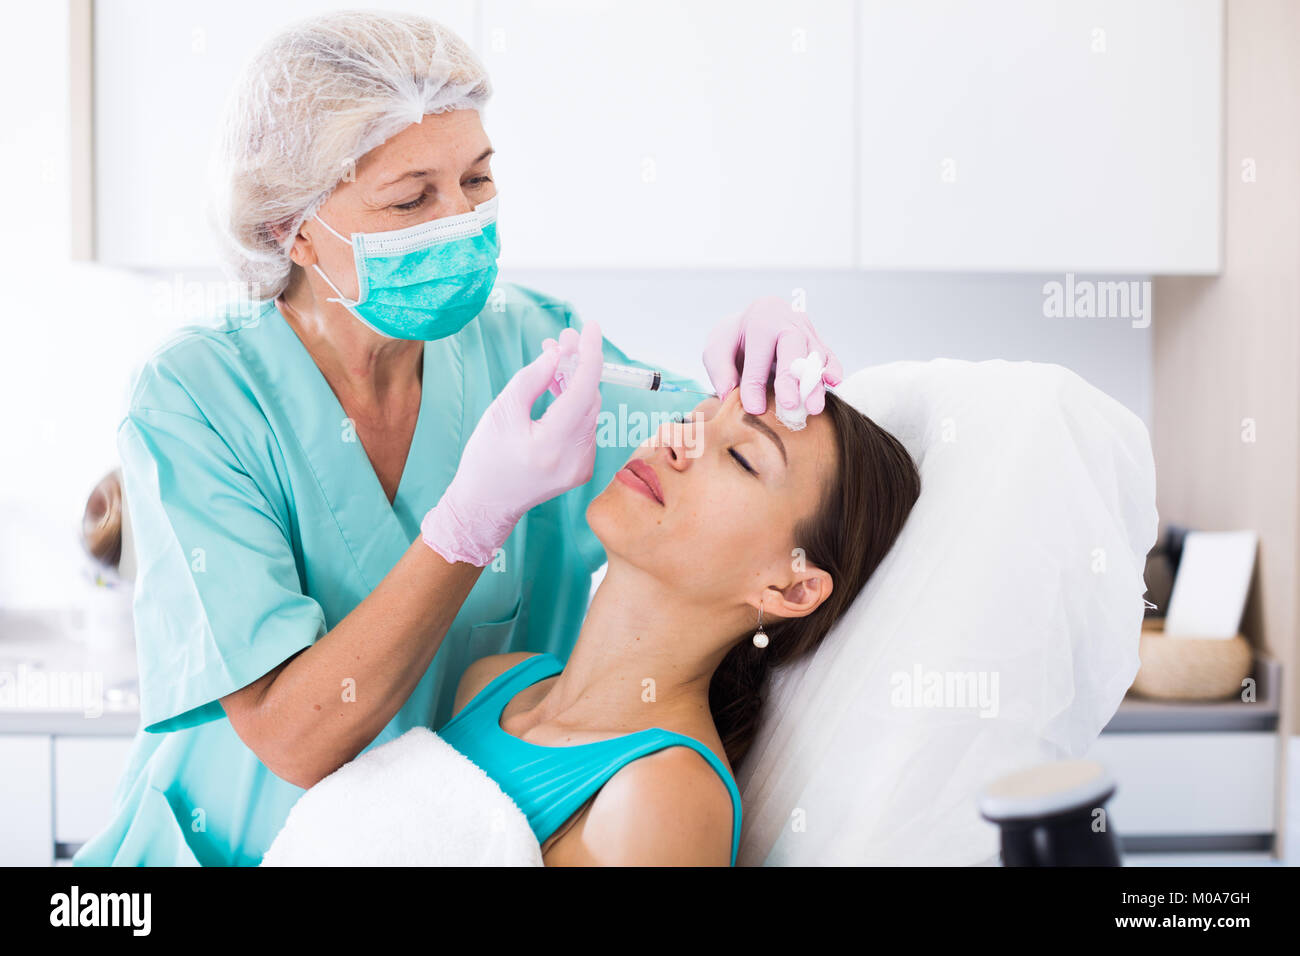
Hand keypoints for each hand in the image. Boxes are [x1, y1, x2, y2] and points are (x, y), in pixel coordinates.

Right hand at [421, 321, 604, 565]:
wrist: (486, 505)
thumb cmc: (486, 458)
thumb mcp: (501, 412)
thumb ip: (532, 379)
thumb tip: (560, 353)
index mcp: (553, 444)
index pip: (584, 389)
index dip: (589, 353)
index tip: (591, 327)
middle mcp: (575, 457)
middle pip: (589, 398)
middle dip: (577, 365)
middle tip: (559, 341)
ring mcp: (583, 466)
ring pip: (589, 411)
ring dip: (574, 384)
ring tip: (552, 365)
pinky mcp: (582, 468)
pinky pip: (585, 427)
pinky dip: (573, 406)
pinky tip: (555, 393)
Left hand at [701, 297, 842, 415]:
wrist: (751, 327)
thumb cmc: (734, 341)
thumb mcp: (716, 349)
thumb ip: (720, 370)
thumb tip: (729, 394)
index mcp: (761, 317)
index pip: (759, 353)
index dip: (756, 383)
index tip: (754, 409)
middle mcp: (788, 320)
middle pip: (794, 347)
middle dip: (792, 378)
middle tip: (790, 405)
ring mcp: (807, 330)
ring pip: (815, 355)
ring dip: (815, 383)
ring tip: (813, 407)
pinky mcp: (818, 343)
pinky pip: (829, 356)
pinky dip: (833, 370)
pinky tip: (833, 383)